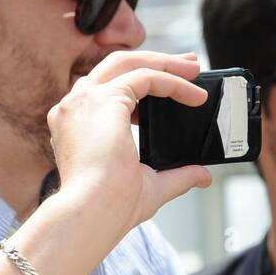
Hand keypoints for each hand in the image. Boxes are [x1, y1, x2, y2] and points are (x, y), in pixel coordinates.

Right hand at [46, 50, 212, 239]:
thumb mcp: (149, 186)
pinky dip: (172, 82)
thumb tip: (201, 176)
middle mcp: (74, 109)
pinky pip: (145, 77)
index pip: (104, 91)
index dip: (140, 87)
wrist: (93, 212)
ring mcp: (85, 100)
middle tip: (189, 66)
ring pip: (127, 62)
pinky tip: (194, 95)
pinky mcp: (105, 99)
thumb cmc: (108, 208)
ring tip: (194, 70)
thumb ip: (175, 176)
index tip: (169, 90)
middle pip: (114, 67)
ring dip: (164, 63)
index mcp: (75, 127)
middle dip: (155, 62)